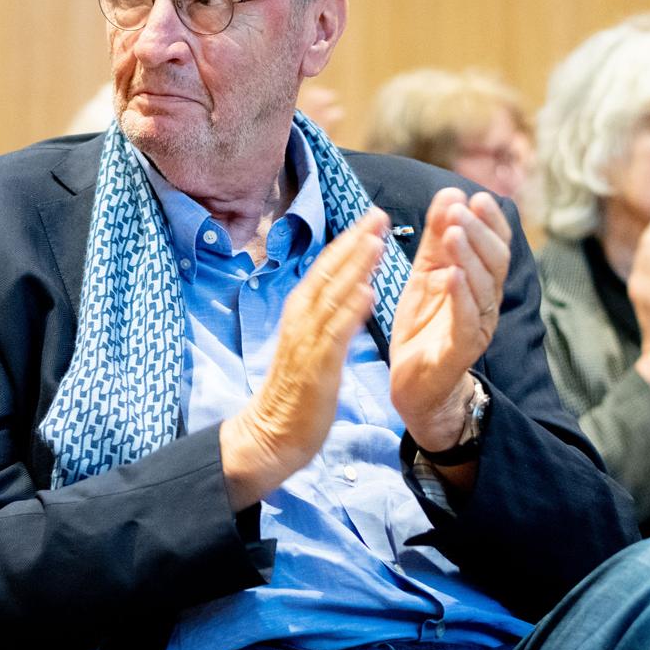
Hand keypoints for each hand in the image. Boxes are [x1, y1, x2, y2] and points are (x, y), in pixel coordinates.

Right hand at [220, 211, 384, 509]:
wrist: (272, 434)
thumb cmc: (295, 391)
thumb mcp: (311, 344)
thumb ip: (328, 316)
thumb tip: (352, 288)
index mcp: (300, 312)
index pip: (326, 269)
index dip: (349, 242)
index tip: (370, 218)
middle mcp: (300, 319)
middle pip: (328, 272)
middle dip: (354, 242)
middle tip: (378, 214)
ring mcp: (306, 341)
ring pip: (332, 296)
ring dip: (354, 267)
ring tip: (376, 240)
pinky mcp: (316, 366)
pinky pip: (334, 334)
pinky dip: (350, 311)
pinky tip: (367, 292)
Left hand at [389, 188, 512, 451]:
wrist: (415, 384)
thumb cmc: (425, 326)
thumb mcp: (426, 274)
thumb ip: (436, 238)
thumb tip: (450, 192)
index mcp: (480, 282)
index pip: (496, 245)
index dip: (490, 221)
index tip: (476, 196)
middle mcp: (486, 303)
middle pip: (495, 262)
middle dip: (479, 232)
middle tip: (460, 210)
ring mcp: (476, 327)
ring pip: (483, 288)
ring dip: (469, 257)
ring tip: (453, 233)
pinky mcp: (460, 350)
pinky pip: (466, 321)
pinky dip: (461, 296)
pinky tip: (452, 276)